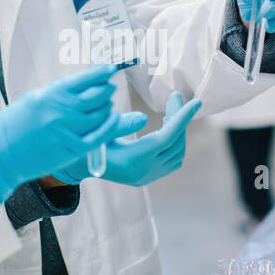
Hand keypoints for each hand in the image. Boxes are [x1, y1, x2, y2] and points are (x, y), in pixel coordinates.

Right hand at [0, 64, 125, 201]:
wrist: (0, 156)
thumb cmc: (11, 128)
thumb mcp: (31, 101)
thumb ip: (55, 94)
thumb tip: (77, 87)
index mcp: (50, 94)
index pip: (84, 79)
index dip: (101, 73)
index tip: (111, 69)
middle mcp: (60, 110)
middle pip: (97, 96)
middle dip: (107, 90)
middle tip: (111, 87)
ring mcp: (67, 130)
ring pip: (100, 115)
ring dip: (107, 108)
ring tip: (108, 105)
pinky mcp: (71, 149)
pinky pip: (99, 136)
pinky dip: (110, 126)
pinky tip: (115, 120)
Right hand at [53, 91, 202, 186]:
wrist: (79, 164)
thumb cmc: (87, 142)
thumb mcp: (100, 130)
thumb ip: (121, 124)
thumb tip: (144, 117)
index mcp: (133, 159)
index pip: (167, 137)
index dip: (182, 118)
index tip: (195, 102)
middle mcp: (144, 171)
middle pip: (174, 142)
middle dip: (179, 118)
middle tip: (175, 97)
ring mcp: (147, 176)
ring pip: (177, 152)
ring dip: (178, 131)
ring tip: (170, 112)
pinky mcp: (148, 178)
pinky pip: (172, 160)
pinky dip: (174, 142)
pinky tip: (166, 129)